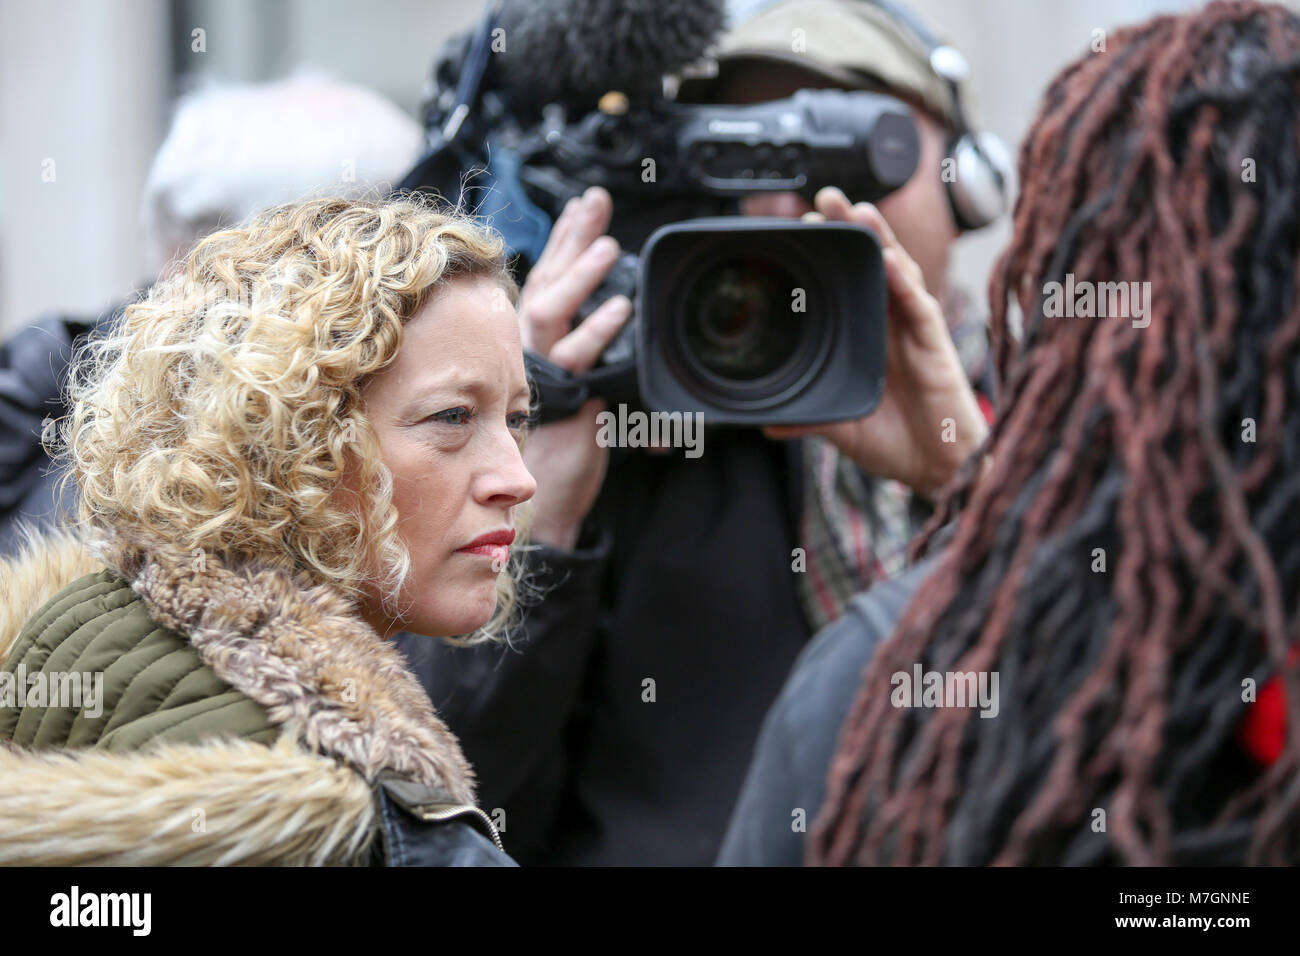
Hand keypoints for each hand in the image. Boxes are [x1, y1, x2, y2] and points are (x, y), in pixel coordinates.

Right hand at [517, 186, 630, 548]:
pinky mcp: (560, 397)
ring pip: (552, 310)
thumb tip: (612, 332)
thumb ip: (589, 362)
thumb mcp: (576, 394)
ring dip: (580, 276)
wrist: (547, 502)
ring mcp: (541, 372)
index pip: (548, 281)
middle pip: (547, 280)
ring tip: (608, 246)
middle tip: (594, 203)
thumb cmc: (558, 452)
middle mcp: (529, 352)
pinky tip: (620, 308)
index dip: (564, 242)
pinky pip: (577, 356)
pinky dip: (598, 331)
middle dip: (571, 238)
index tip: (582, 209)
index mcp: (534, 346)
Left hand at [763, 187, 988, 499]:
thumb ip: (809, 418)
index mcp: (870, 336)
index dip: (831, 256)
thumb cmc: (896, 441)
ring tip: (857, 208)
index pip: (849, 284)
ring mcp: (914, 331)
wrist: (936, 470)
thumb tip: (767, 424)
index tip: (802, 227)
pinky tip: (890, 258)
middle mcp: (893, 325)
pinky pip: (918, 307)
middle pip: (873, 265)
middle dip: (852, 229)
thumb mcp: (842, 426)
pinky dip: (904, 281)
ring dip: (879, 239)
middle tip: (824, 197)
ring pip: (898, 273)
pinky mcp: (934, 346)